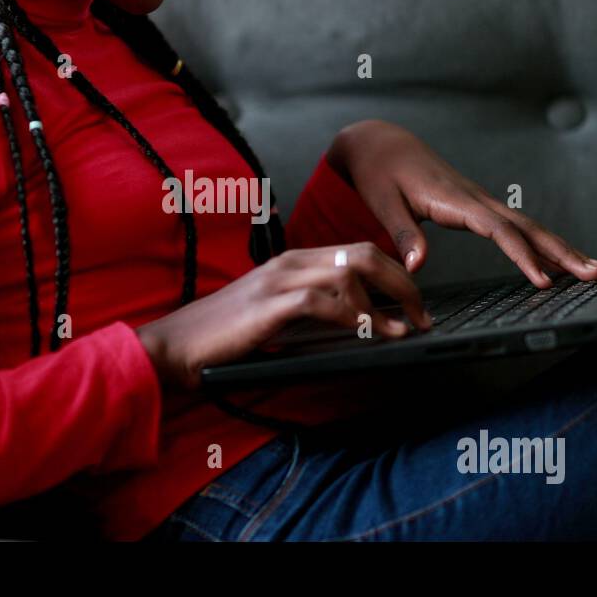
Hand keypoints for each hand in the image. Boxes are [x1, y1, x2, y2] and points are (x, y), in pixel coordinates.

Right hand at [136, 242, 433, 389]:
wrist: (174, 345)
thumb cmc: (221, 337)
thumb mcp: (272, 318)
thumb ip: (309, 312)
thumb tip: (357, 323)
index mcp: (290, 262)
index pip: (354, 251)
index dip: (392, 273)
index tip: (412, 304)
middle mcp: (288, 262)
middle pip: (362, 252)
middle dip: (401, 281)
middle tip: (422, 313)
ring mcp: (278, 280)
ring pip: (350, 269)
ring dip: (386, 300)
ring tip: (403, 327)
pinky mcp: (270, 305)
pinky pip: (325, 300)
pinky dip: (356, 316)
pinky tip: (372, 333)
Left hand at [327, 119, 596, 288]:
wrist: (381, 143)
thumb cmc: (379, 173)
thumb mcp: (383, 204)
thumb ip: (403, 235)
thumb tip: (416, 267)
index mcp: (454, 199)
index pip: (498, 230)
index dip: (522, 255)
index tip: (543, 280)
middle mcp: (474, 198)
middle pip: (527, 227)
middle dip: (563, 251)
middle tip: (594, 273)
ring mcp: (479, 200)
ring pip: (528, 225)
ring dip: (560, 247)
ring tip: (592, 268)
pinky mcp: (477, 204)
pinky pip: (516, 224)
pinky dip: (540, 241)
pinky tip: (556, 256)